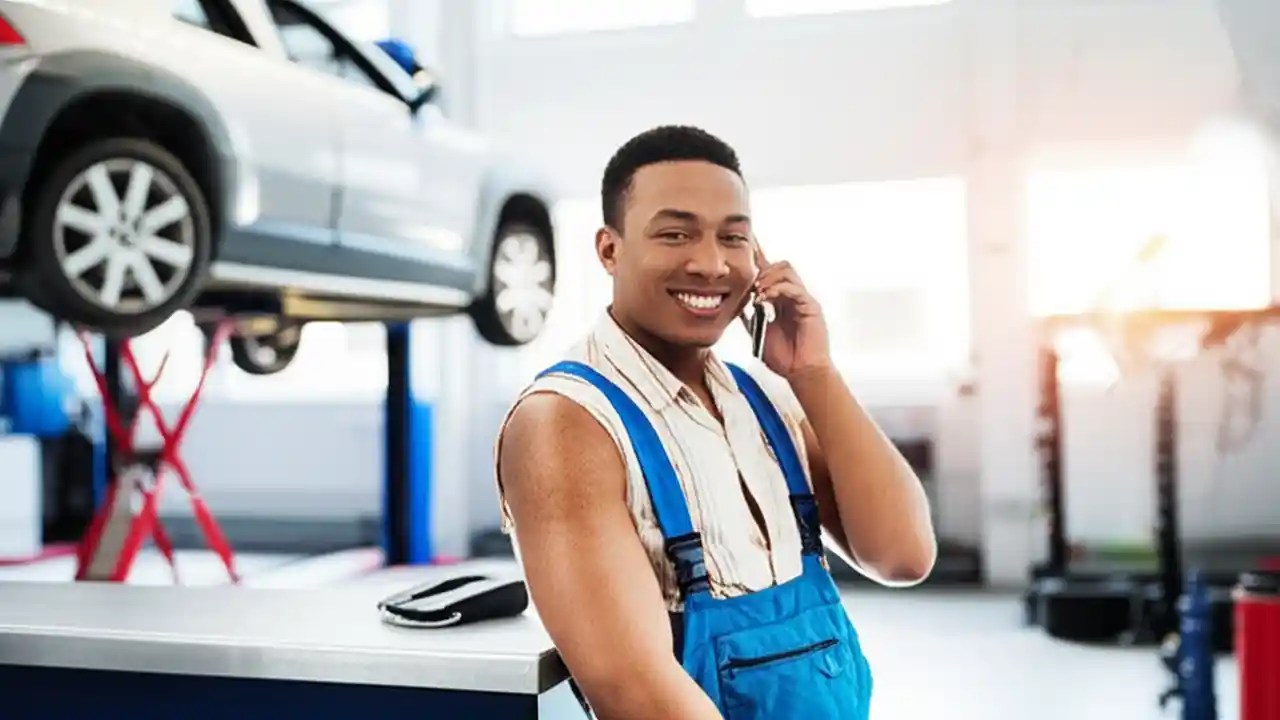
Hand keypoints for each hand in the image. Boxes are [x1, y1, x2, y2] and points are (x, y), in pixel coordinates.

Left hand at [744, 241, 831, 380]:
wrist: (801, 373)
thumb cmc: (784, 357)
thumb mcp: (757, 331)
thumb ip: (749, 315)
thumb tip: (734, 303)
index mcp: (780, 299)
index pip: (768, 272)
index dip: (757, 257)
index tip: (744, 245)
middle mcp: (792, 295)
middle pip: (777, 264)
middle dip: (760, 269)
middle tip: (748, 284)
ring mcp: (802, 299)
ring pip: (786, 270)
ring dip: (768, 277)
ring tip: (757, 291)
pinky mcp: (811, 306)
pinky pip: (795, 288)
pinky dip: (778, 289)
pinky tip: (766, 298)